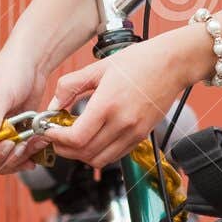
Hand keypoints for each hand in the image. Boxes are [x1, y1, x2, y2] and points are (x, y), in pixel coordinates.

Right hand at [0, 46, 48, 172]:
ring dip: (20, 157)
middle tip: (23, 145)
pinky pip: (18, 155)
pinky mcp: (15, 136)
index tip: (8, 143)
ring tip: (34, 144)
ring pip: (4, 161)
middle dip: (6, 157)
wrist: (31, 64)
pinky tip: (36, 151)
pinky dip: (28, 156)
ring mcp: (0, 135)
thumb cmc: (11, 71)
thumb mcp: (1, 93)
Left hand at [41, 30, 206, 166]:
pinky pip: (114, 156)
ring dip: (80, 155)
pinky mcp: (140, 137)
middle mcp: (122, 123)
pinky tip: (92, 138)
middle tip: (55, 137)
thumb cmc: (138, 61)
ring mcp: (133, 133)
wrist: (173, 64)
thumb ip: (70, 86)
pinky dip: (98, 153)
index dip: (57, 139)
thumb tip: (53, 105)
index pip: (76, 138)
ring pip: (98, 160)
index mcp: (108, 105)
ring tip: (72, 139)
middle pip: (84, 153)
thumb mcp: (97, 68)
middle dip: (64, 149)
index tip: (48, 131)